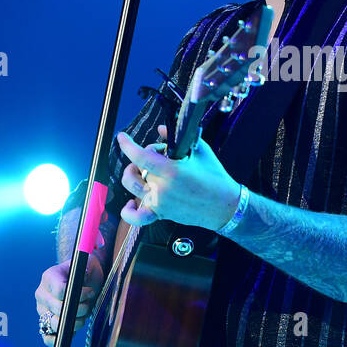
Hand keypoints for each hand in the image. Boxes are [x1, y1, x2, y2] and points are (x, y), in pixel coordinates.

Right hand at [35, 207, 108, 346]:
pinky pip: (46, 337)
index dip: (79, 295)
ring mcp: (41, 310)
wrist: (82, 281)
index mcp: (49, 276)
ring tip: (83, 314)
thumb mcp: (90, 259)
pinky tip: (70, 330)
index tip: (89, 292)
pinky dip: (57, 338)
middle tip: (89, 304)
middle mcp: (41, 293)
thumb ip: (91, 244)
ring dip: (74, 323)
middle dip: (79, 310)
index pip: (60, 291)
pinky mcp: (44, 323)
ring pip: (55, 324)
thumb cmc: (88, 269)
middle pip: (58, 310)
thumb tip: (102, 224)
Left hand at [116, 124, 241, 231]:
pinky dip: (129, 213)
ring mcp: (160, 202)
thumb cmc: (215, 178)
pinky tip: (129, 205)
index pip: (140, 156)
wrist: (225, 205)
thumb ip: (178, 138)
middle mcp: (162, 188)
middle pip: (138, 168)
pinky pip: (138, 218)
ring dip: (134, 175)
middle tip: (158, 154)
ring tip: (143, 171)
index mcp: (171, 171)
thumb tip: (162, 128)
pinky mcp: (162, 214)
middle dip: (144, 156)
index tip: (122, 137)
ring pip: (133, 187)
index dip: (127, 145)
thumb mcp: (200, 151)